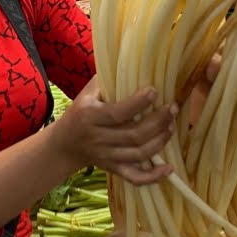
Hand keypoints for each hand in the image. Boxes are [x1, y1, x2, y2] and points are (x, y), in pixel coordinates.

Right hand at [47, 77, 175, 184]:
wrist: (64, 146)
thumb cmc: (79, 112)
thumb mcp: (86, 93)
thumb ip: (106, 80)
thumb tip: (133, 59)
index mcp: (90, 117)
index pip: (117, 113)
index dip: (139, 103)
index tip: (155, 91)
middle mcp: (98, 138)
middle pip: (133, 134)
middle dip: (158, 121)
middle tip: (172, 108)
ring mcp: (106, 157)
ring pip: (139, 154)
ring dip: (160, 141)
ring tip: (172, 126)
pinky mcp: (113, 169)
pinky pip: (134, 177)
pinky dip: (153, 177)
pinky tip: (169, 168)